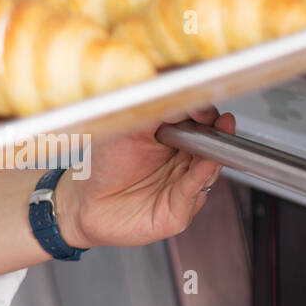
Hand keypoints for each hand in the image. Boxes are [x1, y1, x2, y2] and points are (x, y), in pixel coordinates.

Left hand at [55, 106, 235, 250]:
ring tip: (217, 135)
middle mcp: (180, 162)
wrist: (87, 205)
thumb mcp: (124, 133)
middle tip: (219, 120)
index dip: (201, 113)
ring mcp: (183, 184)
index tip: (201, 106)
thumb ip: (151, 116)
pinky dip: (202, 174)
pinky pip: (195, 188)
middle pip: (209, 144)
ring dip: (215, 151)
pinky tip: (207, 162)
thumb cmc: (102, 168)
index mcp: (170, 140)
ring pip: (208, 166)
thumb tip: (172, 97)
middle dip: (217, 131)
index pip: (195, 122)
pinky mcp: (179, 209)